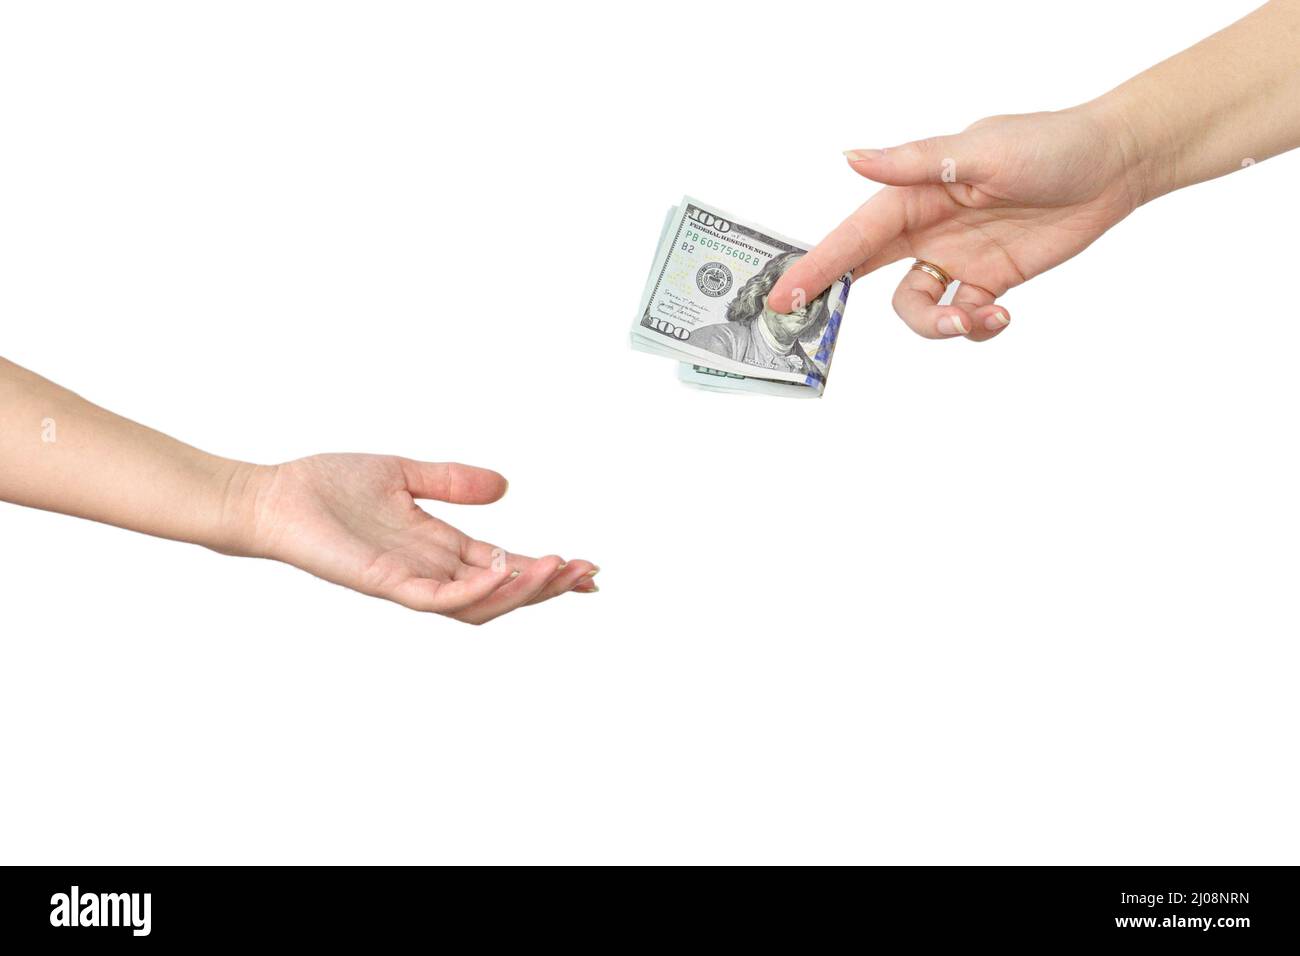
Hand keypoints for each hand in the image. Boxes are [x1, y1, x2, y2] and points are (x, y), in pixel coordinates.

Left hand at [239, 454, 597, 623]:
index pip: (503, 566)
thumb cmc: (325, 489)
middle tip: (588, 574)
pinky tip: (503, 574)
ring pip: (479, 604)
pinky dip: (476, 591)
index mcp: (437, 547)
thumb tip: (505, 487)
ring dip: (521, 592)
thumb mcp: (404, 474)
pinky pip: (438, 599)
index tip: (588, 567)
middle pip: (502, 592)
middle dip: (548, 587)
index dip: (545, 570)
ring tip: (556, 571)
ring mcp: (409, 580)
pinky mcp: (385, 583)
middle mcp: (429, 569)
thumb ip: (451, 481)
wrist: (272, 498)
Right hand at [769, 106, 1145, 339]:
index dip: (817, 266)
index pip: (855, 236)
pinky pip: (963, 316)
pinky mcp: (988, 279)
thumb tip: (851, 158)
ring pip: (917, 307)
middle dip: (838, 301)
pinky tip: (1002, 315)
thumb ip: (915, 162)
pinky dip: (977, 327)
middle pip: (865, 273)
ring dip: (937, 324)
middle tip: (817, 331)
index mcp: (915, 195)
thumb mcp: (980, 150)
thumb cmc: (1051, 145)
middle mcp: (926, 228)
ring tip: (975, 317)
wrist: (1116, 166)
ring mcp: (956, 257)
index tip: (783, 296)